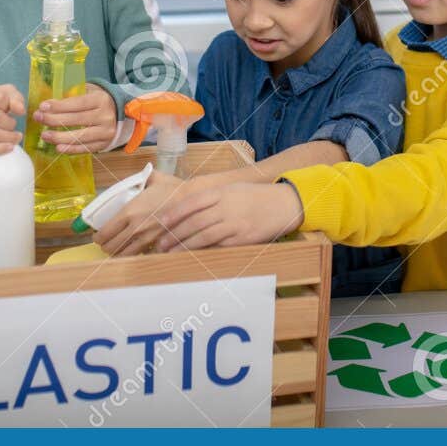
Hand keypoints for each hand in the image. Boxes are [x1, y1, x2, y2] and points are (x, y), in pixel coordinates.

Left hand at [33, 84, 118, 153]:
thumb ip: (72, 94)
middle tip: (38, 118)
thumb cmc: (98, 101)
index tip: (43, 106)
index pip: (77, 103)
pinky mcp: (104, 144)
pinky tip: (58, 147)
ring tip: (45, 135)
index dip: (59, 106)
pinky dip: (71, 149)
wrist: (119, 114)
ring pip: (80, 136)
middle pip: (77, 119)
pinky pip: (85, 148)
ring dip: (60, 137)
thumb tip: (49, 103)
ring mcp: (106, 132)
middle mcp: (105, 116)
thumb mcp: (89, 91)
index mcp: (101, 100)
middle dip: (54, 119)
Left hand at [94, 172, 184, 256]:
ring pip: (123, 255)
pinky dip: (133, 254)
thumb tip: (137, 176)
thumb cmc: (174, 189)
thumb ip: (141, 177)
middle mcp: (135, 228)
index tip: (97, 235)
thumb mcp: (154, 178)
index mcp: (129, 211)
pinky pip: (140, 255)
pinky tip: (133, 249)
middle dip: (105, 246)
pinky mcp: (158, 245)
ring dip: (117, 252)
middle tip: (105, 241)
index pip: (105, 232)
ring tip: (116, 247)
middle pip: (111, 247)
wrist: (194, 202)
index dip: (97, 236)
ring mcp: (147, 239)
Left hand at [157, 182, 303, 251]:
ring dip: (185, 245)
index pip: (192, 202)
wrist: (285, 203)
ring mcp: (235, 224)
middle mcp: (227, 207)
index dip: (175, 212)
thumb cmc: (256, 196)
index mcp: (222, 192)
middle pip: (195, 221)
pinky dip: (204, 251)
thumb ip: (212, 198)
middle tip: (161, 243)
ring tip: (171, 252)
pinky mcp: (244, 238)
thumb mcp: (233, 189)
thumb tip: (186, 210)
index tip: (161, 222)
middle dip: (175, 233)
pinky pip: (220, 246)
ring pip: (204, 236)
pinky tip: (193, 256)